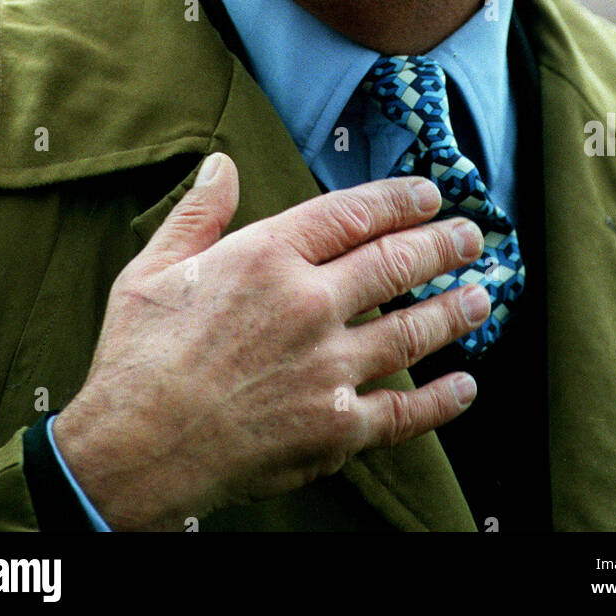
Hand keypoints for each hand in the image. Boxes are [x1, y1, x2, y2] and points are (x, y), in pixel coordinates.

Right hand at [53, 151, 489, 530]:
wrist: (133, 451)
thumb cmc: (137, 357)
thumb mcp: (153, 268)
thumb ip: (197, 213)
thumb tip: (220, 164)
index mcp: (267, 256)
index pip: (352, 213)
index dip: (399, 200)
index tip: (428, 194)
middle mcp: (309, 304)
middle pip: (396, 264)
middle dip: (443, 245)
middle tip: (471, 238)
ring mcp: (328, 369)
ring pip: (413, 330)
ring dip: (455, 311)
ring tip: (482, 296)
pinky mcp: (335, 429)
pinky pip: (404, 412)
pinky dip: (442, 400)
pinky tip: (466, 386)